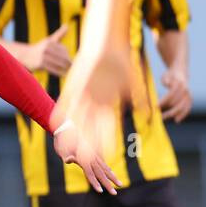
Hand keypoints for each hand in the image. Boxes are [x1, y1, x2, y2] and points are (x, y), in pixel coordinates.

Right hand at [25, 24, 71, 75]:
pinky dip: (60, 73)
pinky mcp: (40, 64)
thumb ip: (59, 34)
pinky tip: (64, 75)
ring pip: (58, 63)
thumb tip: (67, 25)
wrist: (24, 56)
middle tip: (73, 67)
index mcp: (49, 42)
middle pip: (62, 56)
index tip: (72, 61)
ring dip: (65, 68)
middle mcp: (46, 48)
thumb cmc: (40, 48)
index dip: (68, 56)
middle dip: (68, 62)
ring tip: (70, 71)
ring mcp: (43, 56)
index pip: (63, 50)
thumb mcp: (48, 40)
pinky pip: (53, 69)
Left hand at [51, 119, 119, 194]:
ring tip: (120, 184)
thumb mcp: (61, 149)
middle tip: (115, 193)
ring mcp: (93, 154)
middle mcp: (91, 157)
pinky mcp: (93, 152)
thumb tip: (68, 159)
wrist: (66, 128)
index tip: (100, 191)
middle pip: (101, 173)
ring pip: (105, 168)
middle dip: (108, 184)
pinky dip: (107, 169)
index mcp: (83, 158)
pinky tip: (111, 173)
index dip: (95, 183)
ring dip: (112, 177)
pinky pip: (102, 163)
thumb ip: (67, 156)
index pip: (90, 174)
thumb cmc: (61, 141)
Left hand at [56, 43, 131, 160]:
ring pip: (76, 119)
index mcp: (107, 104)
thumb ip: (139, 99)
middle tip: (83, 160)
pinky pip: (65, 102)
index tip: (107, 155)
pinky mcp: (72, 87)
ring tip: (65, 146)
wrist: (105, 45)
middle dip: (87, 143)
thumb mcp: (132, 82)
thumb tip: (151, 113)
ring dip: (71, 132)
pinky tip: (54, 124)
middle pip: (90, 127)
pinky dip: (60, 113)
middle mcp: (94, 103)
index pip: (107, 127)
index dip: (106, 141)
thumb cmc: (121, 62)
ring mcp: (82, 96)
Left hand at [159, 67, 191, 121]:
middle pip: (177, 103)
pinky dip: (183, 114)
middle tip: (159, 116)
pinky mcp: (190, 98)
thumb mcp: (166, 76)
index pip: (171, 94)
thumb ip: (166, 80)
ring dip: (174, 114)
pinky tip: (177, 120)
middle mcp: (185, 89)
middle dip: (167, 110)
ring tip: (165, 118)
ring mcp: (188, 94)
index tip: (156, 106)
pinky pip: (188, 108)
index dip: (163, 101)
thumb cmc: (170, 76)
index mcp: (179, 84)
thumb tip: (168, 83)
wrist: (180, 72)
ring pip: (182, 107)